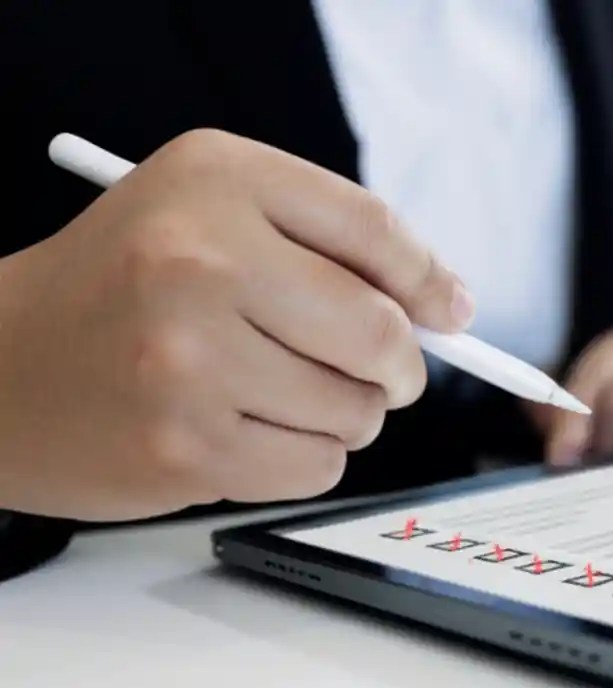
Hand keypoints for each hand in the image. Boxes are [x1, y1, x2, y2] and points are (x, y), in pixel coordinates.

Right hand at [0, 129, 471, 520]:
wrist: (0, 367)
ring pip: (358, 410)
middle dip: (401, 364)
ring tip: (281, 394)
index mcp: (217, 181)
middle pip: (381, 331)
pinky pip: (318, 466)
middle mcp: (199, 260)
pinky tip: (250, 430)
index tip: (450, 310)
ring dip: (346, 413)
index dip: (429, 279)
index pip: (374, 230)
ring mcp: (189, 360)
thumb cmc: (125, 287)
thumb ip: (329, 242)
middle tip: (384, 371)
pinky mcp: (186, 447)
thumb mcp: (212, 212)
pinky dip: (307, 456)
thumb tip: (447, 305)